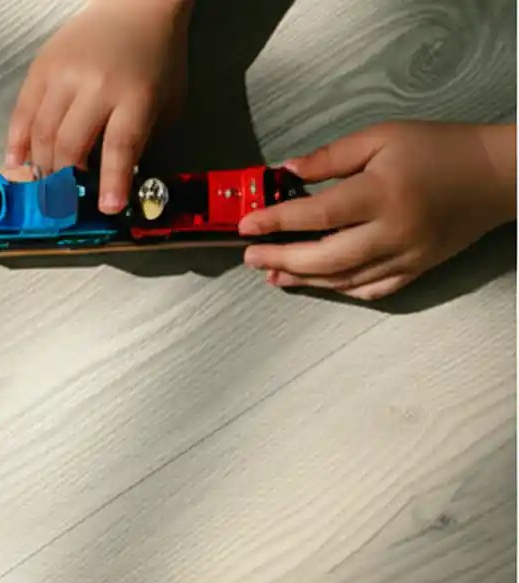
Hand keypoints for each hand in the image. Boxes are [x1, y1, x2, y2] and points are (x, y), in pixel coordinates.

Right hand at [5, 0, 190, 213]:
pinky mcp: (42, 67)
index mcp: (136, 94)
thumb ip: (143, 139)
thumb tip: (113, 179)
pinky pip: (22, 112)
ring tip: (42, 184)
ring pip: (42, 133)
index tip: (106, 207)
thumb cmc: (154, 58)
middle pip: (71, 144)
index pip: (120, 146)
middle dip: (64, 180)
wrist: (135, 7)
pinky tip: (17, 161)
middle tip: (62, 201)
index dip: (111, 181)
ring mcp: (65, 74)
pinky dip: (17, 142)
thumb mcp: (166, 101)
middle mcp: (97, 84)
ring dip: (41, 166)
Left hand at [239, 121, 516, 300]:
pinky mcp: (417, 268)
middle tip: (250, 256)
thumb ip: (331, 157)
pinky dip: (341, 288)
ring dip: (304, 278)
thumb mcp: (381, 137)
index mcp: (380, 194)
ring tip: (273, 273)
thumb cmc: (438, 148)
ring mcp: (406, 256)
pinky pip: (372, 289)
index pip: (315, 214)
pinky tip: (318, 281)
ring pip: (344, 278)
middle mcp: (392, 231)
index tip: (245, 225)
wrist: (496, 175)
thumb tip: (286, 171)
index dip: (275, 222)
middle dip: (281, 259)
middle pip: (324, 257)